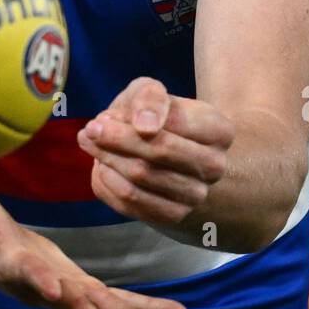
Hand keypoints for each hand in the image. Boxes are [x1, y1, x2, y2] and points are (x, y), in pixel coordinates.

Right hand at [0, 167, 187, 308]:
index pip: (23, 274)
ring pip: (99, 307)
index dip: (37, 282)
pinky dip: (143, 308)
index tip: (55, 292)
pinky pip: (115, 302)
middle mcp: (41, 287)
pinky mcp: (80, 290)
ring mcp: (63, 292)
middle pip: (66, 300)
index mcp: (12, 266)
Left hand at [76, 77, 233, 243]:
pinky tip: (102, 166)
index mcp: (220, 131)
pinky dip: (109, 182)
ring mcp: (196, 195)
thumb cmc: (156, 116)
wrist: (165, 153)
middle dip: (116, 140)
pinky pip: (130, 202)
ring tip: (90, 143)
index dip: (131, 120)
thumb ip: (149, 98)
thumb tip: (145, 126)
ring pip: (140, 178)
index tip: (103, 117)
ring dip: (107, 159)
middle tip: (89, 130)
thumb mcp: (151, 92)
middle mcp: (215, 166)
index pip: (173, 123)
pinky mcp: (174, 216)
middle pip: (158, 152)